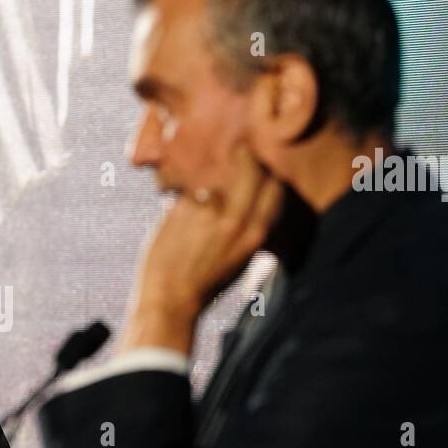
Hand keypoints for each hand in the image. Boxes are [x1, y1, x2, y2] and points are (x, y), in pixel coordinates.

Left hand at [120, 141, 283, 353]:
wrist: (170, 298)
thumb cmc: (205, 282)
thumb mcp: (240, 257)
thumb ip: (248, 227)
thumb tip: (249, 198)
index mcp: (257, 234)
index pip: (276, 188)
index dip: (269, 173)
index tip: (261, 166)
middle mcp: (238, 220)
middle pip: (253, 168)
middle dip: (247, 155)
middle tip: (239, 148)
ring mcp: (210, 211)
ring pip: (215, 176)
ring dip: (206, 178)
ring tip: (197, 196)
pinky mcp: (183, 207)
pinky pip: (187, 188)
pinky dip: (182, 195)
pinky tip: (176, 212)